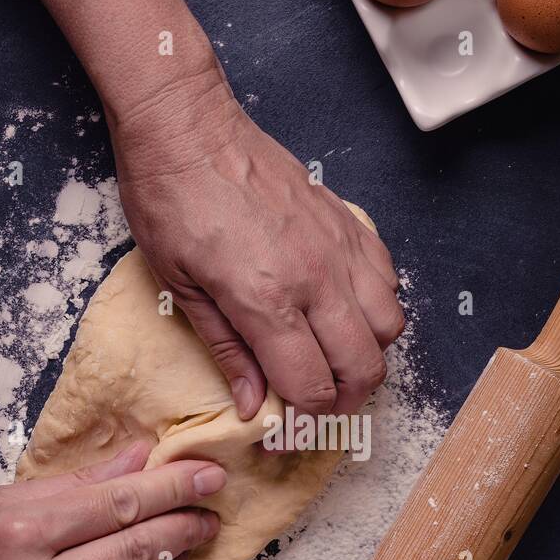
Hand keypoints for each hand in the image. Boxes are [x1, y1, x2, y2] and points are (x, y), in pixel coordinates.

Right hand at [0, 443, 224, 559]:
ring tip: (188, 543)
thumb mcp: (2, 501)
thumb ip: (77, 484)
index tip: (208, 476)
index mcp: (20, 532)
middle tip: (210, 510)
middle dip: (185, 524)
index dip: (173, 487)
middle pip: (137, 550)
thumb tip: (139, 460)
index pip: (120, 505)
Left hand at [109, 77, 404, 420]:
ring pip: (389, 327)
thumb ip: (226, 349)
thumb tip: (253, 402)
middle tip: (315, 409)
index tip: (284, 433)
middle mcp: (315, 277)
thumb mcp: (180, 286)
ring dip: (367, 356)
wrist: (187, 126)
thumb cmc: (169, 200)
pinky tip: (345, 312)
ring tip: (332, 361)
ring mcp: (338, 248)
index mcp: (266, 299)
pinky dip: (378, 308)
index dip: (303, 424)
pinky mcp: (347, 223)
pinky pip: (388, 280)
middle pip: (363, 367)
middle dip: (344, 403)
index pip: (312, 386)